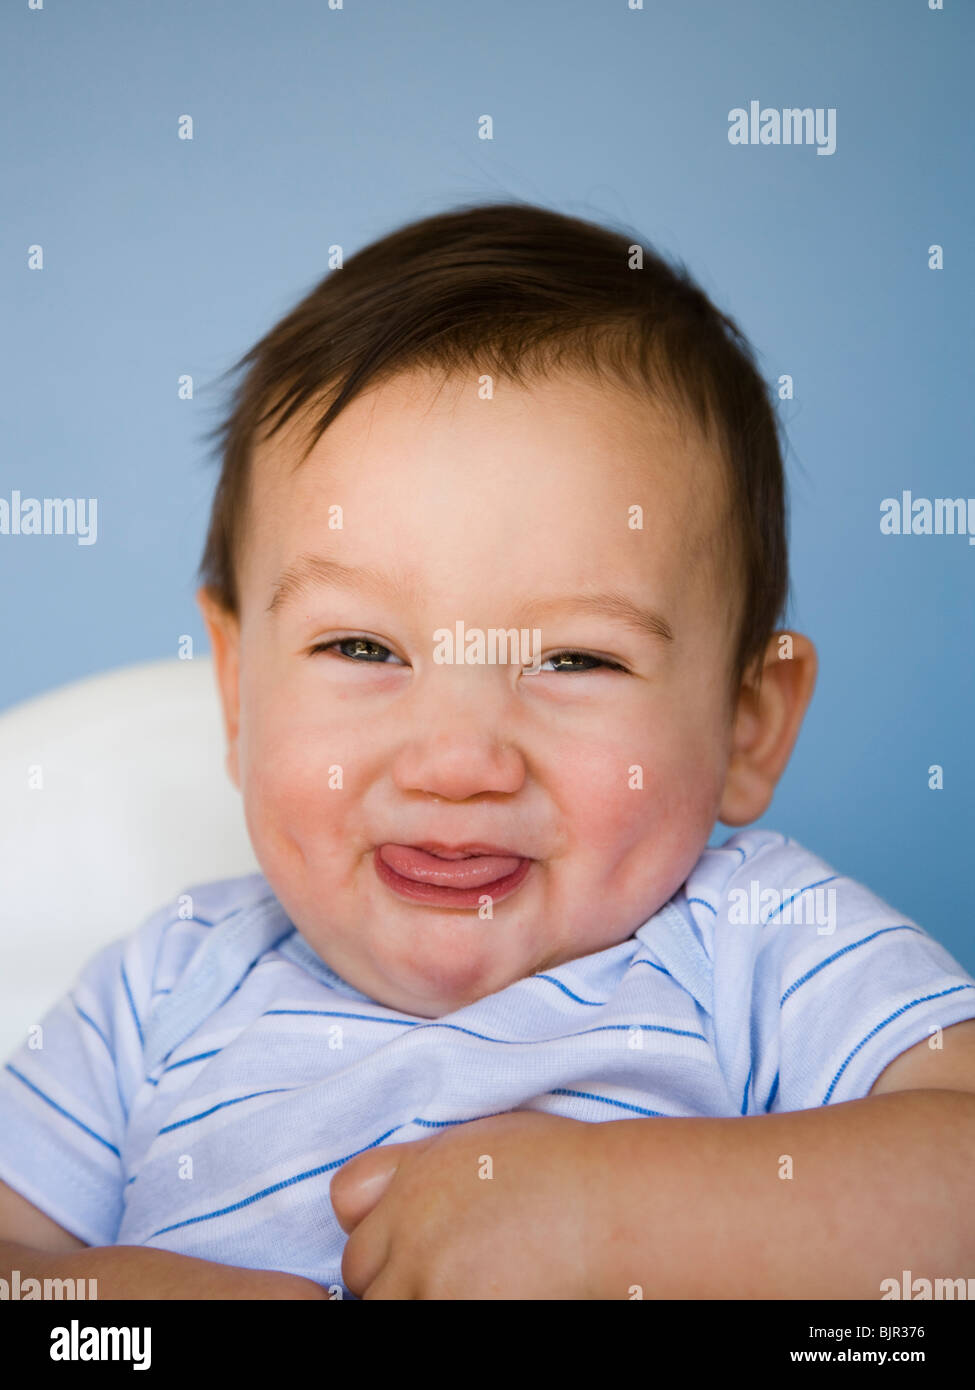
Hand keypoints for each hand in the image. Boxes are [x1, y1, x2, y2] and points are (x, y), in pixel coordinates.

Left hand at [331, 1109, 603, 1298]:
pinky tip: (494, 1291)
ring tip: (470, 1283)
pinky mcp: (461, 1315)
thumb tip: (368, 1196)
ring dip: (419, 1299)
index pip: (347, 1213)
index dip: (377, 1233)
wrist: (610, 1208)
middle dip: (393, 1277)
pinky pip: (431, 1318)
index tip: (404, 1242)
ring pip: (392, 1307)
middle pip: (363, 1275)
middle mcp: (412, 1230)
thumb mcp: (476, 1141)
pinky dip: (454, 1308)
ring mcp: (434, 1282)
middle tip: (443, 1273)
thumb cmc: (560, 1168)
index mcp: (413, 1178)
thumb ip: (413, 1168)